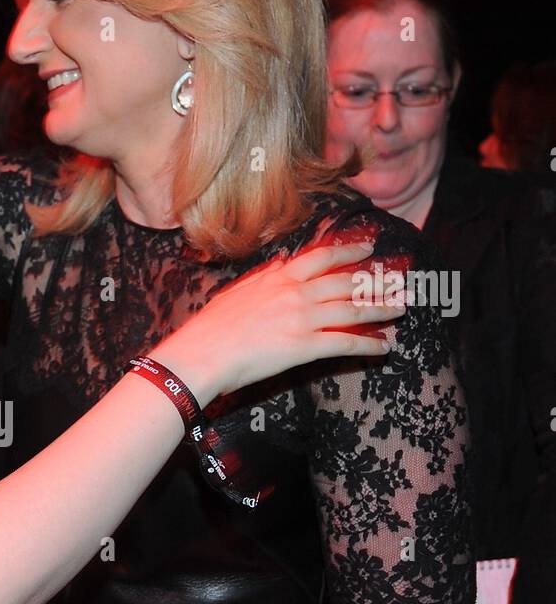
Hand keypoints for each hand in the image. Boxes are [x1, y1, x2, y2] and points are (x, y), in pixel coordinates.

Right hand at [156, 238, 404, 403]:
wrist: (201, 354)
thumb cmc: (210, 328)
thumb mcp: (237, 291)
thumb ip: (264, 276)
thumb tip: (283, 261)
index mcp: (278, 278)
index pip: (322, 257)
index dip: (349, 251)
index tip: (369, 249)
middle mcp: (295, 293)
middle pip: (346, 282)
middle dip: (377, 281)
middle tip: (400, 281)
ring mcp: (301, 319)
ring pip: (353, 310)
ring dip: (381, 309)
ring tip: (401, 309)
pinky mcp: (303, 347)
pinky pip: (345, 343)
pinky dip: (369, 344)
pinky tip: (386, 346)